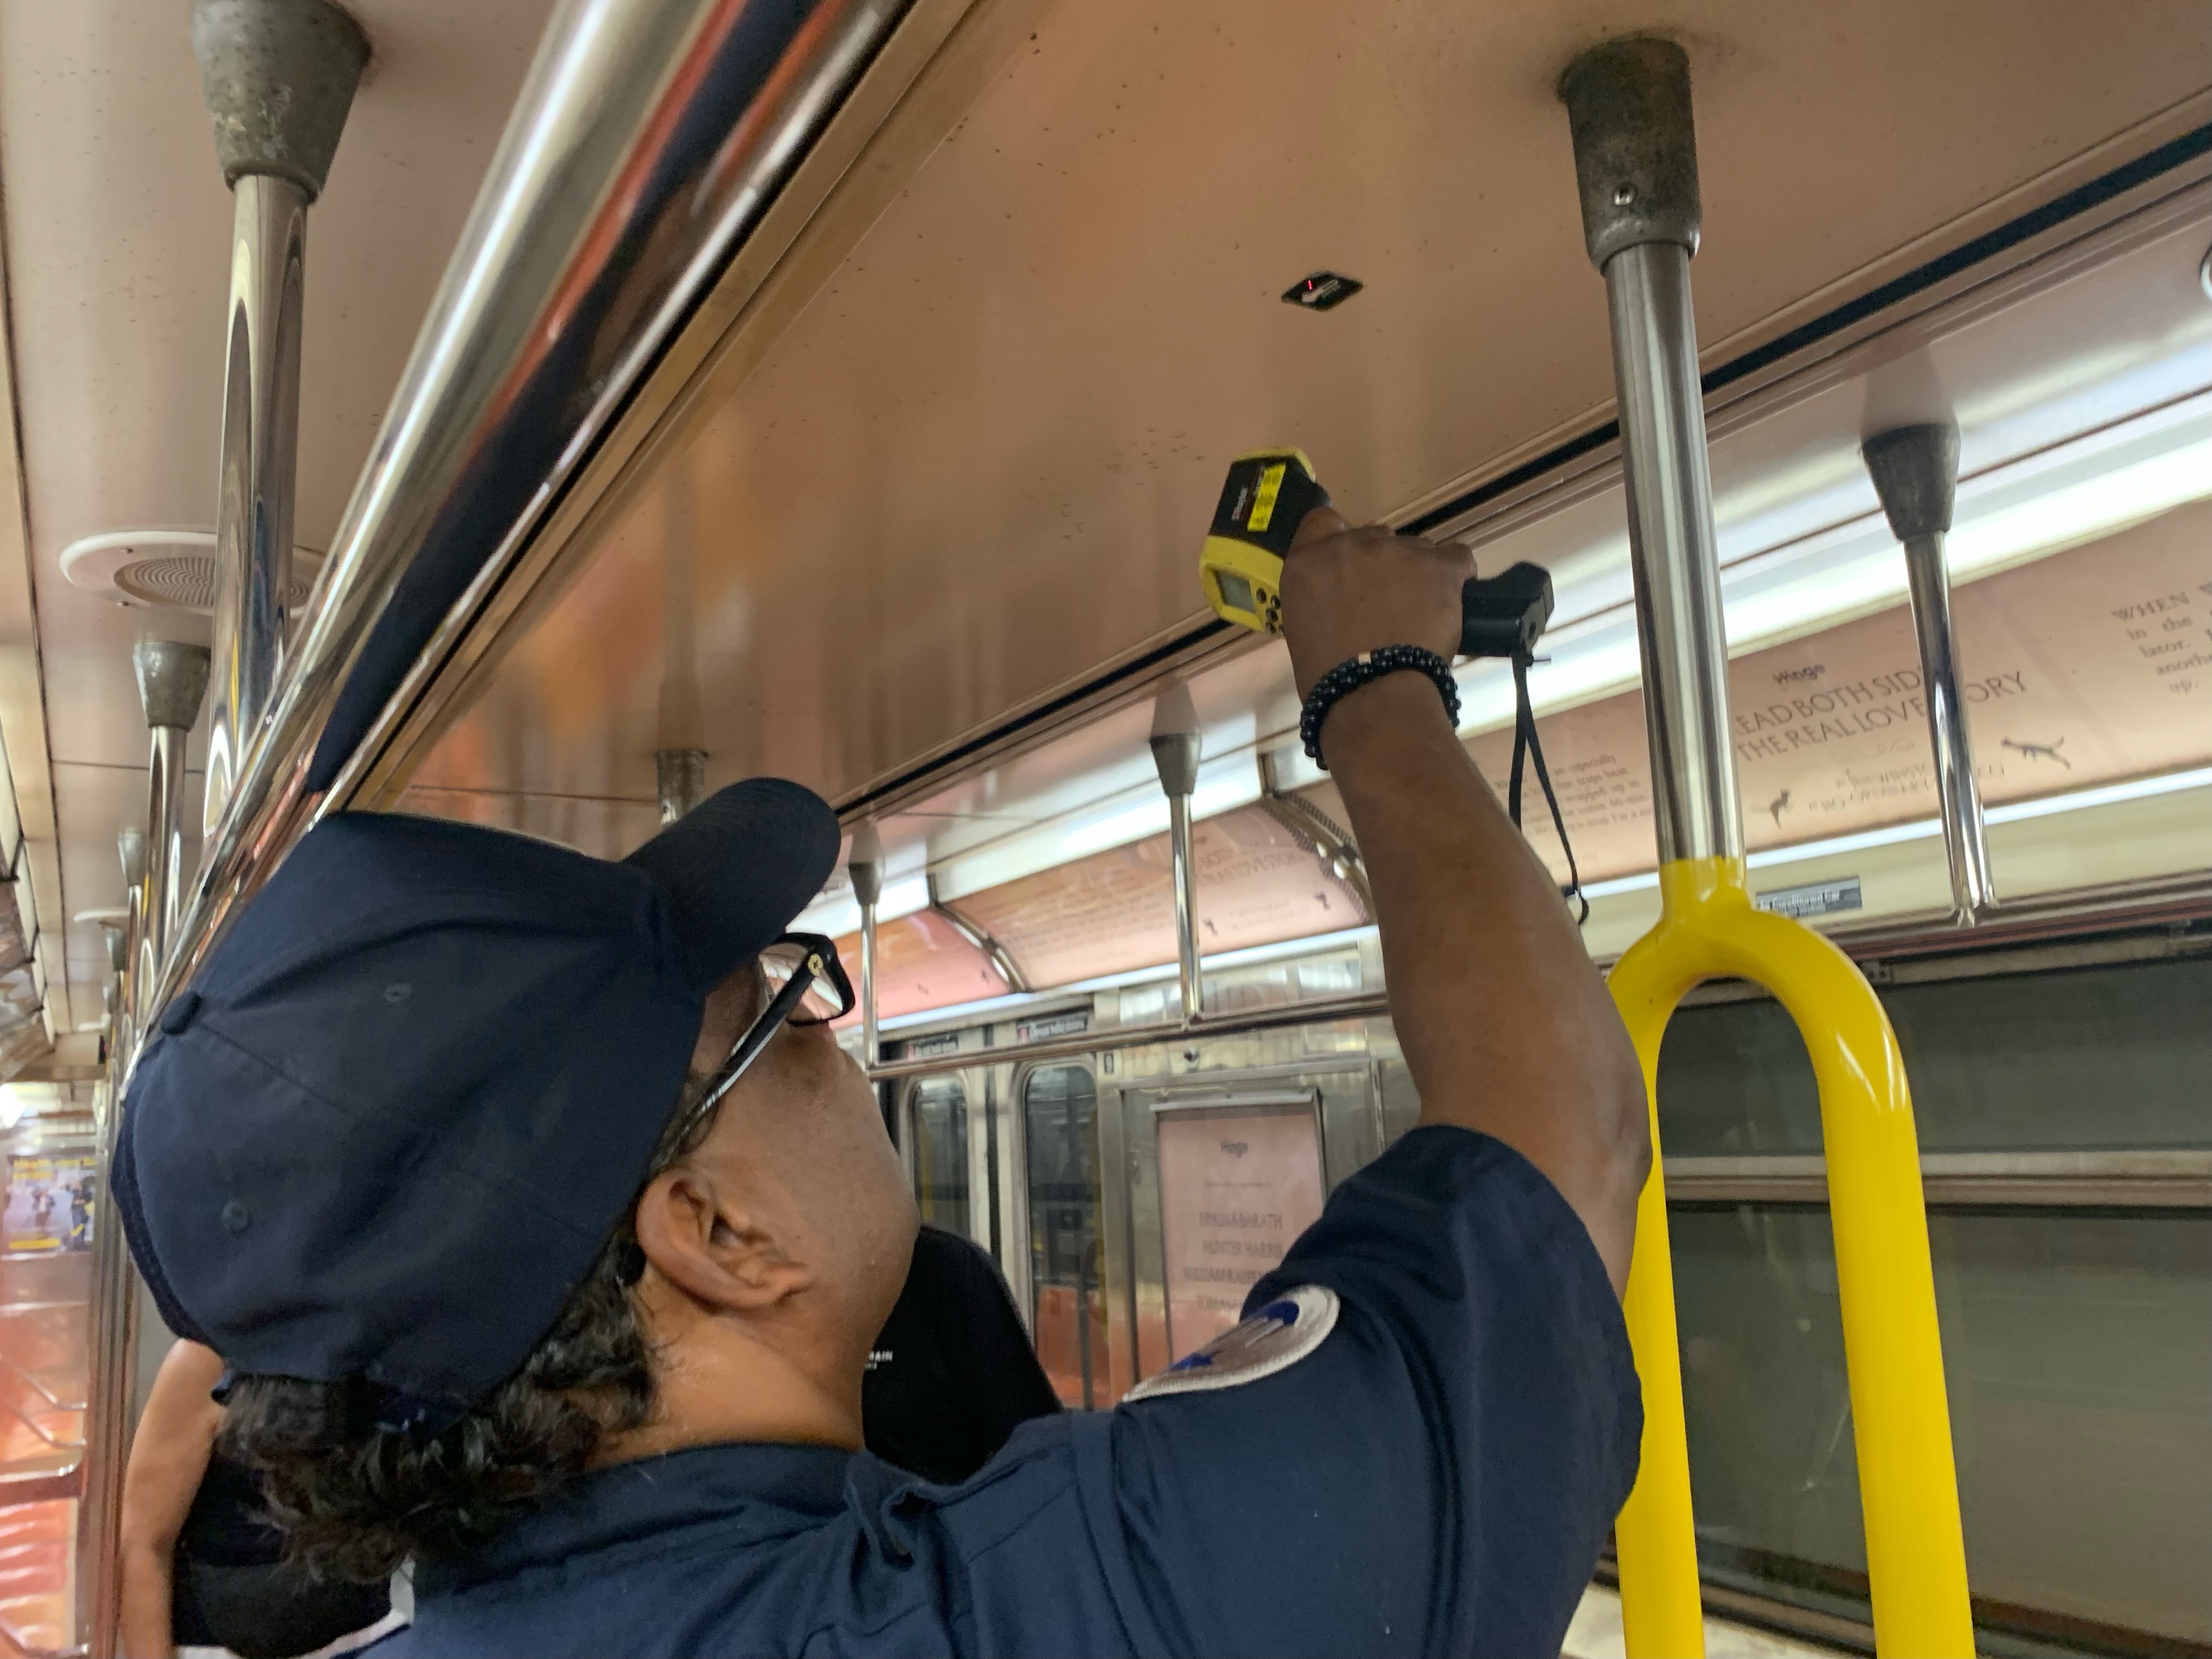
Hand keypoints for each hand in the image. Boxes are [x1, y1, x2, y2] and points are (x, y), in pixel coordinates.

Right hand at [1279, 507, 1471, 698]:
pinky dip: (1456, 578)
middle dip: (1383, 565)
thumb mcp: (1305, 630)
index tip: (1352, 565)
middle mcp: (1349, 546)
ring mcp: (1396, 551)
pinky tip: (1452, 604)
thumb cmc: (1330, 680)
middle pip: (1374, 538)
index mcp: (1307, 563)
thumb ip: (1322, 598)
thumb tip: (1345, 599)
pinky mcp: (1437, 565)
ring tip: (1421, 615)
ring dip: (1418, 575)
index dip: (1339, 540)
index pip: (1321, 523)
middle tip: (1389, 605)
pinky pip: (1456, 558)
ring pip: (1415, 549)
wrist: (1373, 696)